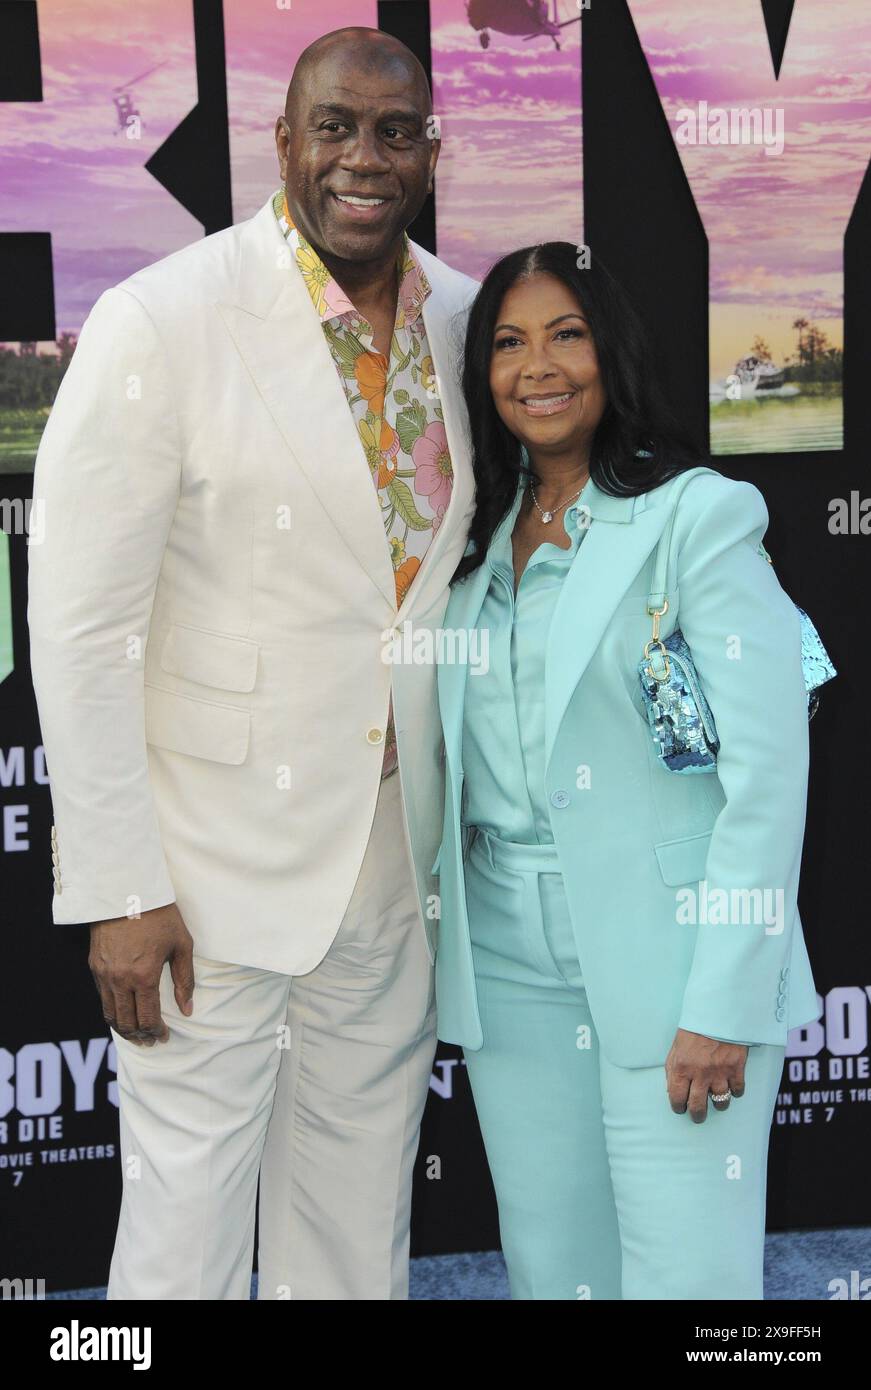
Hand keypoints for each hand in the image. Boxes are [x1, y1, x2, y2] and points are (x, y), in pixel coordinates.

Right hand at [88, 902, 194, 1045]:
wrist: (126, 892)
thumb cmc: (159, 916)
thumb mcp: (181, 945)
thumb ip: (184, 980)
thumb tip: (187, 1009)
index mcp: (144, 976)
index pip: (148, 1019)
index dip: (157, 1033)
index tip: (164, 1037)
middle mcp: (120, 980)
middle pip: (127, 1023)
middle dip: (140, 1036)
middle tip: (150, 1041)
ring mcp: (104, 974)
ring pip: (110, 1014)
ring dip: (123, 1028)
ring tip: (136, 1033)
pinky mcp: (94, 966)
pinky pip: (102, 998)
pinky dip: (112, 1011)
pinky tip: (123, 1011)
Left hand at [665, 1029, 746, 1122]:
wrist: (718, 1012)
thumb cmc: (694, 1029)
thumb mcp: (676, 1047)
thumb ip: (673, 1070)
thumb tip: (672, 1090)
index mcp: (681, 1067)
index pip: (677, 1098)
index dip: (678, 1107)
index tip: (681, 1108)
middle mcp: (699, 1073)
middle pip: (698, 1107)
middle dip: (697, 1116)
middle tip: (698, 1116)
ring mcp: (719, 1072)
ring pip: (720, 1102)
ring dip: (718, 1104)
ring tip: (717, 1101)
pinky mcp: (736, 1068)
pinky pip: (737, 1091)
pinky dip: (735, 1092)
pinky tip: (731, 1087)